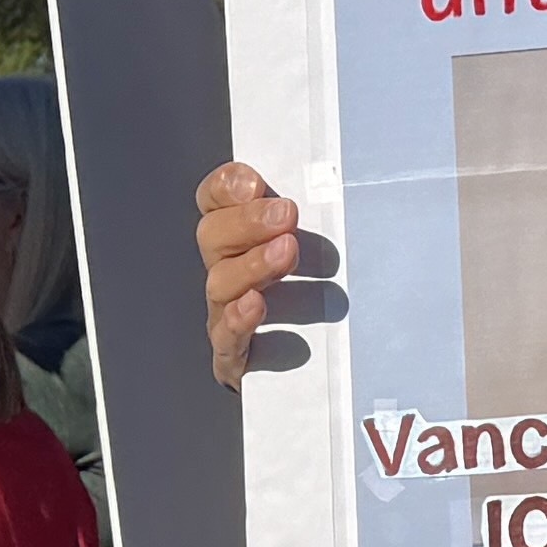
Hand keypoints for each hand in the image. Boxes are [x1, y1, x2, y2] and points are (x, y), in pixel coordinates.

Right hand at [198, 161, 327, 383]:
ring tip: (287, 253)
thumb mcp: (324, 244)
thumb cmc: (324, 292)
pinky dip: (238, 319)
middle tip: (287, 215)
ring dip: (252, 265)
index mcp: (240, 235)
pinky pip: (226, 338)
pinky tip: (256, 305)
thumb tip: (333, 181)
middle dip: (248, 222)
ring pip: (220, 283)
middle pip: (213, 236)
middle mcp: (227, 268)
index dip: (226, 188)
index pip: (214, 200)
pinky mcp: (235, 355)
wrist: (319, 365)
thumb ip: (320, 213)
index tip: (254, 184)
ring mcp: (226, 312)